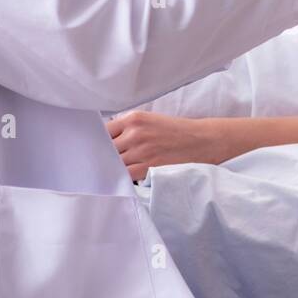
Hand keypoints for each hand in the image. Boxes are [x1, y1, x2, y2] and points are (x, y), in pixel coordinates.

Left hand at [106, 110, 226, 182]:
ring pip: (114, 164)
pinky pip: (125, 175)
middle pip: (105, 149)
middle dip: (103, 157)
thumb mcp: (150, 120)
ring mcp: (141, 151)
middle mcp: (135, 133)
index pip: (103, 131)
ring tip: (113, 172)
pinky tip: (124, 178)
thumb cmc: (175, 131)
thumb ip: (127, 128)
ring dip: (112, 169)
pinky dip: (123, 178)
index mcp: (134, 118)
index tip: (95, 150)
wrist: (201, 140)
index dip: (97, 142)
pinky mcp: (149, 167)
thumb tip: (104, 142)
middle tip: (100, 164)